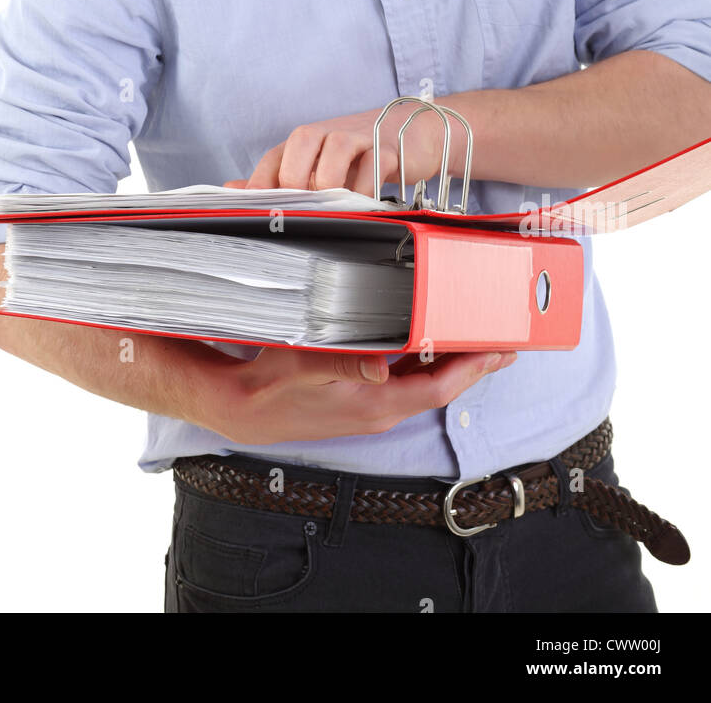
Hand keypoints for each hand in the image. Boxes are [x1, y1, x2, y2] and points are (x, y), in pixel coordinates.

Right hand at [210, 345, 517, 443]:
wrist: (243, 408)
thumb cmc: (271, 382)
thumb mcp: (302, 363)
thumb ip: (341, 361)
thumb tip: (380, 367)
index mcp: (374, 404)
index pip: (439, 388)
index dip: (473, 369)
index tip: (500, 349)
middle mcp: (380, 411)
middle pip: (441, 387)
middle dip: (474, 364)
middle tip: (504, 341)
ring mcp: (372, 409)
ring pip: (425, 385)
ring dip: (452, 363)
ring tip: (477, 338)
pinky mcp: (362, 403)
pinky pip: (406, 384)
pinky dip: (424, 364)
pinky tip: (429, 343)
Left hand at [223, 102, 445, 196]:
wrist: (410, 131)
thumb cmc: (356, 154)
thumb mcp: (315, 163)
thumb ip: (275, 178)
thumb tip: (230, 188)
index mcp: (301, 141)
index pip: (270, 164)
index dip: (263, 192)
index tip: (262, 217)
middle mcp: (324, 134)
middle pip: (294, 168)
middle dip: (298, 198)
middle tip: (311, 214)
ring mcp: (356, 140)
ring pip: (328, 173)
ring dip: (331, 198)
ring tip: (341, 208)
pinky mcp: (386, 150)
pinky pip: (368, 178)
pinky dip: (364, 197)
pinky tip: (368, 204)